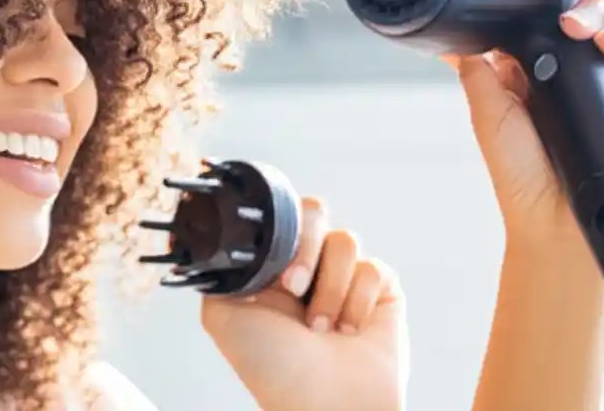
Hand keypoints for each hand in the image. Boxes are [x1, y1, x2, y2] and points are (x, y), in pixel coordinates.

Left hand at [201, 198, 406, 410]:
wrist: (324, 402)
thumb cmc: (272, 367)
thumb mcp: (223, 315)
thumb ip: (221, 271)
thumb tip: (226, 242)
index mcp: (272, 267)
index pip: (279, 216)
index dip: (278, 231)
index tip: (272, 270)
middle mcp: (310, 267)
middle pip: (314, 211)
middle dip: (305, 249)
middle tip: (294, 288)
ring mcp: (346, 277)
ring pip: (345, 240)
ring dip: (330, 286)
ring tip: (321, 327)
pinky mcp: (382, 290)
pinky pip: (374, 267)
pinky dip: (358, 299)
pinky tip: (349, 329)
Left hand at [443, 0, 603, 244]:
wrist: (555, 223)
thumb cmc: (518, 173)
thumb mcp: (487, 112)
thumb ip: (480, 70)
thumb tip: (464, 34)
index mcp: (520, 67)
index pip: (535, 13)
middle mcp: (559, 68)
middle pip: (579, 8)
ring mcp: (593, 79)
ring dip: (603, 8)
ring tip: (584, 22)